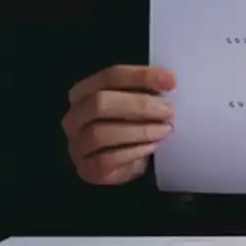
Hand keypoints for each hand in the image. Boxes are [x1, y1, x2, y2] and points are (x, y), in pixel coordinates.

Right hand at [61, 65, 176, 184]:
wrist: (124, 163)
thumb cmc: (130, 124)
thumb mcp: (136, 102)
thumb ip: (147, 89)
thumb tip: (168, 80)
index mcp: (84, 91)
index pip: (110, 76)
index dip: (141, 76)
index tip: (170, 81)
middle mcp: (74, 116)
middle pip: (100, 103)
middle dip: (139, 105)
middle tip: (168, 111)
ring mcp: (77, 144)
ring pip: (101, 133)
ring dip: (140, 130)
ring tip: (164, 130)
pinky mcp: (87, 169)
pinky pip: (107, 159)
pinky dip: (134, 151)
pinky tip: (152, 146)